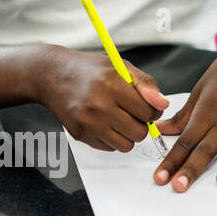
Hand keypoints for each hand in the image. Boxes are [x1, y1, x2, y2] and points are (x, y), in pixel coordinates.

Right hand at [36, 48, 168, 151]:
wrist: (53, 76)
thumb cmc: (91, 71)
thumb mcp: (122, 67)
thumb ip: (147, 84)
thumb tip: (163, 104)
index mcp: (112, 86)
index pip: (148, 112)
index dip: (153, 110)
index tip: (146, 105)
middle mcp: (99, 106)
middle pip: (139, 132)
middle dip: (142, 124)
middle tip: (133, 112)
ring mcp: (87, 123)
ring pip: (126, 145)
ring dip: (128, 135)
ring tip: (120, 118)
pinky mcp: (79, 135)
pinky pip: (109, 148)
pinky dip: (112, 139)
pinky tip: (105, 123)